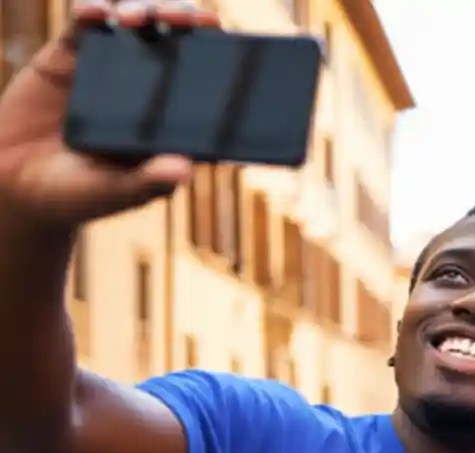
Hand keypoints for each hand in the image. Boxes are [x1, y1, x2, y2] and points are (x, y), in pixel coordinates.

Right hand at [0, 1, 219, 233]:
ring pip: (139, 20)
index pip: (212, 78)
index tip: (234, 47)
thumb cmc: (78, 194)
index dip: (228, 57)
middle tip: (191, 19)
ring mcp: (113, 64)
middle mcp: (151, 84)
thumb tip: (184, 170)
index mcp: (174, 116)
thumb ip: (148, 182)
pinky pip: (86, 21)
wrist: (17, 182)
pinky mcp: (73, 52)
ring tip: (135, 20)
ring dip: (145, 8)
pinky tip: (93, 13)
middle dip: (188, 18)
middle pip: (179, 37)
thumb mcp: (115, 193)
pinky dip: (92, 9)